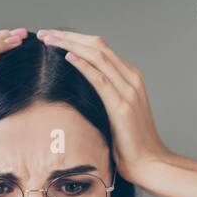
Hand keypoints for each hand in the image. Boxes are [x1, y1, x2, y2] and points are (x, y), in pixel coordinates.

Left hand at [36, 29, 170, 186]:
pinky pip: (100, 78)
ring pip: (97, 55)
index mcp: (130, 78)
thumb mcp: (117, 116)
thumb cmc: (132, 146)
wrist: (150, 163)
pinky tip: (67, 56)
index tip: (54, 37)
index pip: (100, 49)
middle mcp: (131, 78)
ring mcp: (129, 90)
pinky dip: (83, 64)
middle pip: (97, 45)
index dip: (76, 39)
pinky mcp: (122, 105)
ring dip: (70, 44)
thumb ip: (105, 99)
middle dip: (69, 36)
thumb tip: (80, 95)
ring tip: (50, 39)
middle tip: (46, 33)